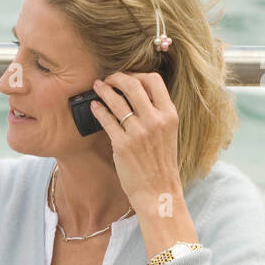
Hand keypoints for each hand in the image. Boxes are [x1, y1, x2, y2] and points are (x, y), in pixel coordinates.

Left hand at [89, 72, 182, 210]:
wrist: (159, 191)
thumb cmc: (161, 163)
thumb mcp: (168, 133)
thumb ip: (157, 113)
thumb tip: (137, 95)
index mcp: (170, 115)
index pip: (154, 80)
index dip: (137, 73)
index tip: (127, 76)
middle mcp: (156, 120)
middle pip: (133, 84)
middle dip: (117, 77)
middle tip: (108, 78)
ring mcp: (139, 132)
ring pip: (117, 100)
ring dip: (103, 89)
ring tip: (97, 86)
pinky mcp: (123, 145)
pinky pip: (107, 119)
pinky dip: (98, 109)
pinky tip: (94, 106)